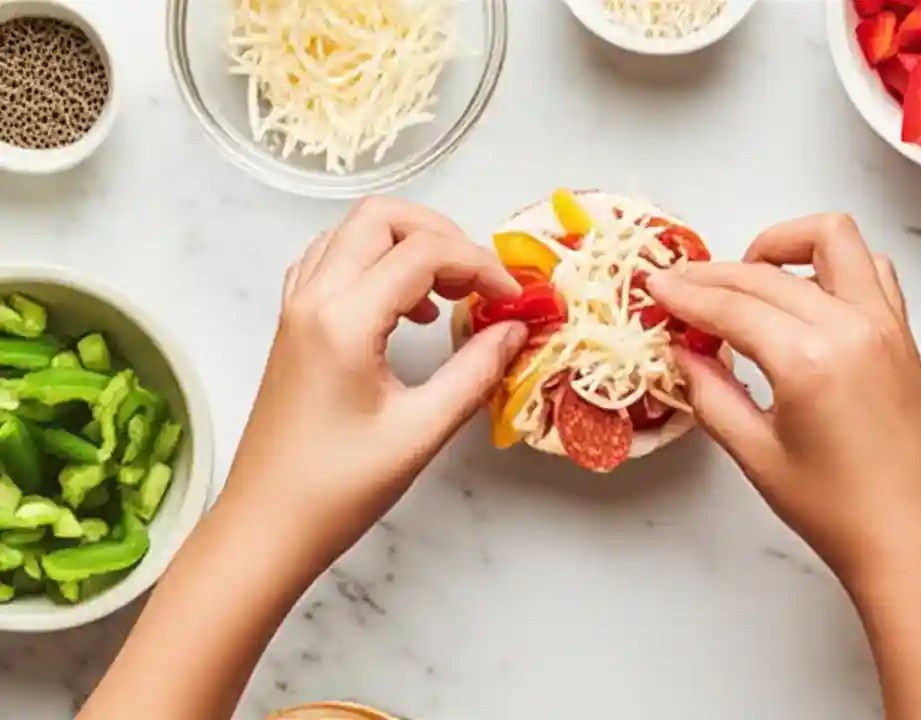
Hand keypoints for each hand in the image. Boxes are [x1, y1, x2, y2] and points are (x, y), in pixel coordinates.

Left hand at [225, 196, 526, 564]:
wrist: (264, 527)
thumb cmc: (338, 490)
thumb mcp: (420, 431)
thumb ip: (475, 372)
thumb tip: (515, 328)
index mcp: (343, 321)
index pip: (423, 253)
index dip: (480, 264)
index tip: (514, 299)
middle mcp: (312, 298)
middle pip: (381, 217)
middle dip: (443, 235)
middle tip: (480, 282)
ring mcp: (295, 308)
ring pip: (354, 232)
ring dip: (408, 245)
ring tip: (450, 295)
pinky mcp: (292, 325)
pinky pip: (333, 261)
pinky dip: (377, 264)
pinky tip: (408, 309)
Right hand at [647, 215, 920, 719]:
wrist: (911, 539)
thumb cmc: (834, 511)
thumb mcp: (756, 455)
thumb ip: (711, 395)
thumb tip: (683, 351)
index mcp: (808, 359)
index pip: (731, 305)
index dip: (684, 292)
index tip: (653, 285)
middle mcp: (851, 326)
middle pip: (767, 272)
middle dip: (714, 274)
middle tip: (680, 289)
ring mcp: (885, 323)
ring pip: (834, 238)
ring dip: (784, 243)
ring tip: (748, 280)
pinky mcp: (903, 333)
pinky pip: (871, 267)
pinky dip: (832, 264)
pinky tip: (804, 296)